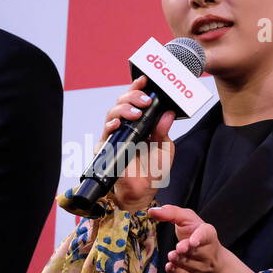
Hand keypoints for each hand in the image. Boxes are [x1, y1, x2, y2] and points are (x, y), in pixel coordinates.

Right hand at [97, 74, 175, 212]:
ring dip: (124, 109)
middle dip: (132, 96)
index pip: (136, 101)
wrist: (143, 192)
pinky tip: (118, 124)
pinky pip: (105, 133)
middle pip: (122, 102)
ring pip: (112, 113)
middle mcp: (126, 127)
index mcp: (141, 123)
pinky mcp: (107, 148)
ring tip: (136, 113)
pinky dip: (111, 126)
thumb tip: (167, 112)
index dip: (138, 88)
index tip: (145, 80)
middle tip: (145, 100)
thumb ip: (164, 131)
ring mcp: (115, 136)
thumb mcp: (165, 148)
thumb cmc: (154, 170)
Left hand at [147, 204, 257, 272]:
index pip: (205, 235)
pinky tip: (170, 266)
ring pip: (187, 264)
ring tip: (173, 255)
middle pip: (193, 252)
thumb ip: (171, 212)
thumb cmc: (193, 233)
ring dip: (177, 259)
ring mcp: (202, 267)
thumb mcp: (186, 219)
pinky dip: (175, 272)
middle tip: (178, 249)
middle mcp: (208, 251)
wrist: (209, 258)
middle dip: (184, 251)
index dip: (199, 238)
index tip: (192, 242)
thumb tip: (152, 211)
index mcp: (208, 233)